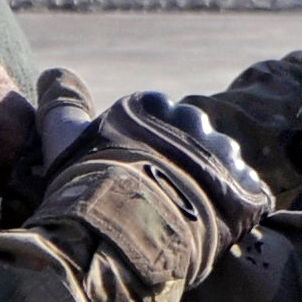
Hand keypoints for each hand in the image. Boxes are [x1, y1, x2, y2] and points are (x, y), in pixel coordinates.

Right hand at [71, 91, 272, 246]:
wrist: (124, 228)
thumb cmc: (89, 181)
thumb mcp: (63, 137)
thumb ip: (61, 103)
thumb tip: (52, 72)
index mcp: (154, 106)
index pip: (155, 118)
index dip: (142, 147)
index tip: (130, 172)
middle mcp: (195, 122)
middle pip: (191, 139)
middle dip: (180, 163)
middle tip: (159, 198)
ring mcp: (223, 157)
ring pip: (221, 165)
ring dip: (210, 186)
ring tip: (187, 218)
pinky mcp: (245, 192)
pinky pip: (249, 197)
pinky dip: (236, 210)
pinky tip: (215, 229)